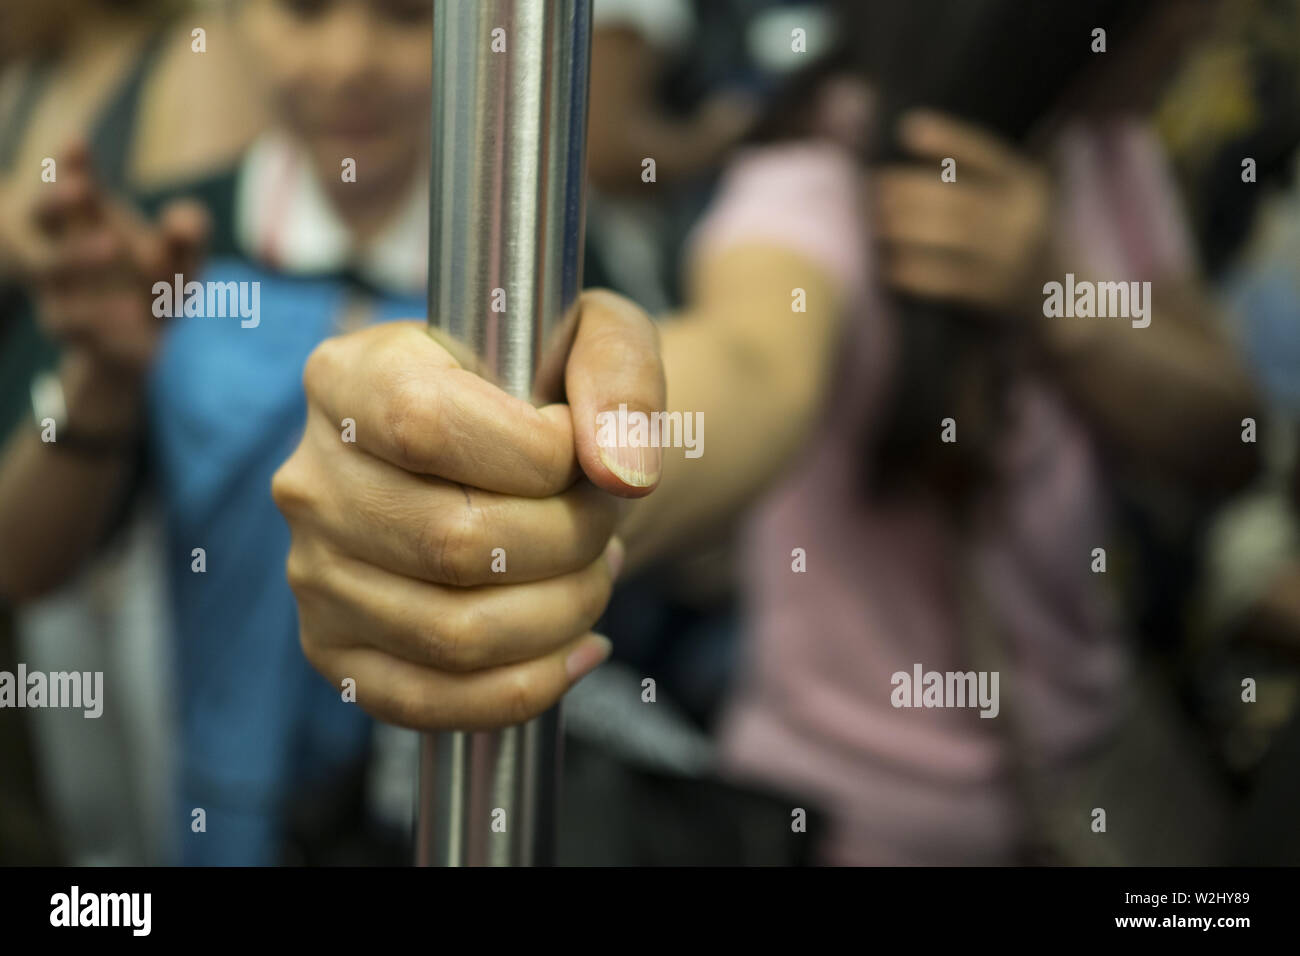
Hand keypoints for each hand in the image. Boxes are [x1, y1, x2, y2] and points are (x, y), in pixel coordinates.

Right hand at [27, 142, 208, 375]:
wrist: (150, 349)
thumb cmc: (164, 286)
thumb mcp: (185, 259)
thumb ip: (188, 236)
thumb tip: (183, 221)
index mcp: (89, 219)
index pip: (73, 182)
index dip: (72, 163)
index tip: (78, 143)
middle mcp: (64, 247)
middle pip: (39, 215)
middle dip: (54, 199)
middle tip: (81, 188)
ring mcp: (57, 287)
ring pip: (45, 266)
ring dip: (74, 253)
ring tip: (115, 243)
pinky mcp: (66, 328)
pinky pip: (69, 320)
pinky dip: (97, 314)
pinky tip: (132, 311)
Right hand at [272, 290, 664, 730]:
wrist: (518, 466)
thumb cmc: (551, 396)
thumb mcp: (599, 341)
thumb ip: (619, 377)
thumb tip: (622, 471)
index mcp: (348, 378)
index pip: (425, 425)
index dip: (534, 454)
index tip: (576, 450)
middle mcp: (311, 479)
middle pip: (452, 542)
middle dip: (569, 541)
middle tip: (603, 520)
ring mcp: (314, 574)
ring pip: (454, 633)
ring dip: (563, 613)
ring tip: (592, 571)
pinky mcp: (335, 653)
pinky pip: (430, 702)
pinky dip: (528, 686)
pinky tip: (577, 647)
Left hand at [873, 111, 1052, 317]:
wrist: (1062, 299)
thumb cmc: (1020, 240)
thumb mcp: (1015, 200)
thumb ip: (977, 174)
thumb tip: (913, 132)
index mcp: (1027, 184)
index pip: (985, 153)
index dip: (948, 138)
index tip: (907, 129)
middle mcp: (1024, 216)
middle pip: (957, 197)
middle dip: (909, 191)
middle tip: (873, 190)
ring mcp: (1012, 257)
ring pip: (951, 235)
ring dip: (905, 228)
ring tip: (874, 224)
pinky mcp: (997, 294)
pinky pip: (948, 280)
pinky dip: (915, 272)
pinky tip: (889, 267)